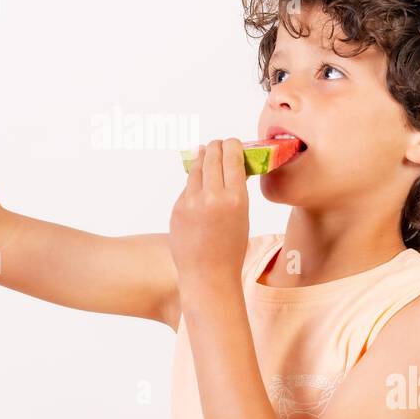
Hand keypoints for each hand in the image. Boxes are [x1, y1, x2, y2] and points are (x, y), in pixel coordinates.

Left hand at [168, 138, 249, 290]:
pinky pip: (187, 188)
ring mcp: (191, 202)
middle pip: (212, 156)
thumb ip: (235, 191)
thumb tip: (229, 168)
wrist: (207, 276)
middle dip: (216, 147)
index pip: (232, 157)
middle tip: (218, 144)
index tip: (233, 142)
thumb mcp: (243, 216)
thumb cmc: (231, 249)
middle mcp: (212, 196)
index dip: (232, 145)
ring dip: (202, 158)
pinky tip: (198, 182)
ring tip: (205, 152)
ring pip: (196, 169)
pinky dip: (194, 183)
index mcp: (235, 198)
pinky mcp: (177, 209)